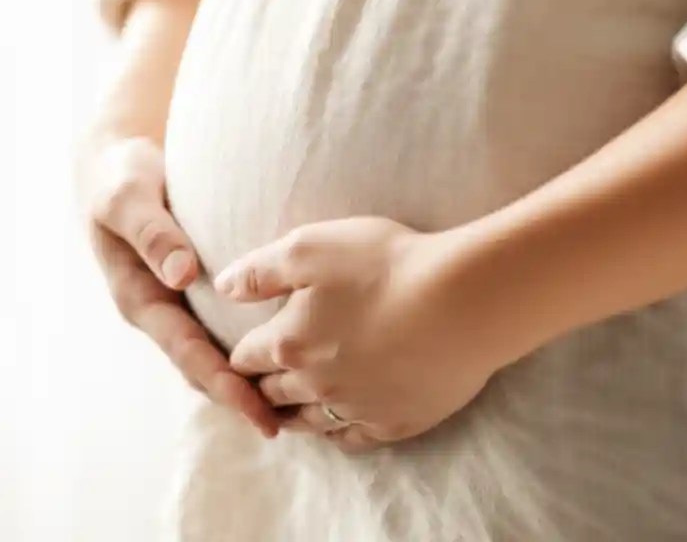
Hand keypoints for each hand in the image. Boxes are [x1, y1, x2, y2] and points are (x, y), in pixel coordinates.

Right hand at [79, 135, 278, 437]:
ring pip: (212, 355)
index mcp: (138, 297)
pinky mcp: (194, 292)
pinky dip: (247, 351)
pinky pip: (221, 330)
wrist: (119, 163)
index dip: (219, 380)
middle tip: (279, 424)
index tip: (252, 406)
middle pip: (200, 366)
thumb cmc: (121, 177)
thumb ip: (152, 232)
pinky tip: (283, 357)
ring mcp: (176, 304)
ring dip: (244, 382)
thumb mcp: (128, 196)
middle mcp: (158, 309)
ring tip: (287, 407)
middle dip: (236, 397)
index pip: (184, 350)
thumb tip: (182, 274)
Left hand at [215, 217, 502, 450]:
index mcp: (289, 344)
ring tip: (285, 411)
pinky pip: (353, 439)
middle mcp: (315, 385)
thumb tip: (222, 288)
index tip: (235, 355)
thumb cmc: (386, 265)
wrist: (464, 302)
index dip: (238, 354)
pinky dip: (338, 433)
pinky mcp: (396, 422)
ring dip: (292, 414)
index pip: (245, 359)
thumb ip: (259, 270)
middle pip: (273, 394)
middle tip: (254, 386)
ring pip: (309, 422)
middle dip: (260, 387)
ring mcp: (357, 409)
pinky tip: (338, 425)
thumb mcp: (310, 248)